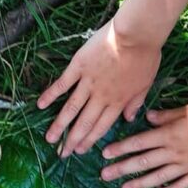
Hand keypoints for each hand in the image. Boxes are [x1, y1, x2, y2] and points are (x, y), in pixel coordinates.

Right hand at [38, 19, 160, 157]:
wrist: (136, 34)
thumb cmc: (145, 56)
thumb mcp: (146, 83)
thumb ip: (136, 102)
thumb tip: (130, 119)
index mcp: (118, 101)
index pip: (101, 126)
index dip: (90, 140)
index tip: (80, 151)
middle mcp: (101, 96)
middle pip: (84, 122)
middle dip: (72, 139)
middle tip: (61, 153)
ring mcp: (88, 82)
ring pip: (71, 108)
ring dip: (59, 125)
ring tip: (49, 138)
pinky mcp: (78, 66)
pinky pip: (62, 84)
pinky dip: (51, 95)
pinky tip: (41, 106)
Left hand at [101, 101, 187, 187]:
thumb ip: (168, 115)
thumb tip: (148, 117)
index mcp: (170, 134)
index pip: (139, 142)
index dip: (121, 148)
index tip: (105, 154)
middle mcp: (174, 152)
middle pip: (143, 162)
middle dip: (122, 168)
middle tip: (104, 176)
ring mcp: (187, 166)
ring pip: (158, 177)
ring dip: (139, 184)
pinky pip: (180, 186)